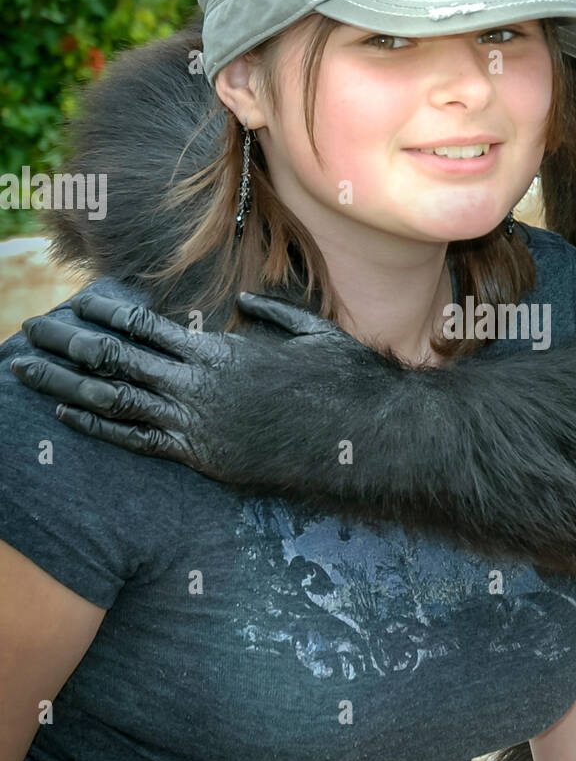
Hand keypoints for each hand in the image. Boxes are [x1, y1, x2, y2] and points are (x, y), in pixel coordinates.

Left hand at [9, 288, 356, 478]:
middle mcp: (196, 383)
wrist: (358, 434)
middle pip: (112, 359)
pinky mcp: (201, 457)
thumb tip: (245, 303)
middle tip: (27, 334)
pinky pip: (136, 441)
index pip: (143, 327)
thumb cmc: (339, 379)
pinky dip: (97, 427)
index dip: (103, 316)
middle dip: (64, 345)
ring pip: (112, 400)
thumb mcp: (308, 330)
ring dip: (63, 386)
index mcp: (217, 349)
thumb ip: (270, 313)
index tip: (73, 307)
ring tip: (26, 374)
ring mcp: (194, 422)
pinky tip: (67, 418)